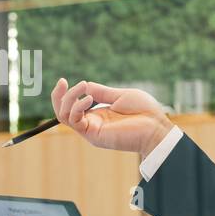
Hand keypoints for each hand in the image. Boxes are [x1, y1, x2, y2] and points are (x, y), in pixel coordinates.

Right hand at [51, 78, 173, 158]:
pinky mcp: (94, 135)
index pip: (72, 106)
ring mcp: (91, 130)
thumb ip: (101, 92)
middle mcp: (92, 123)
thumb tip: (85, 86)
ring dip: (68, 98)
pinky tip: (89, 98)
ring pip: (65, 116)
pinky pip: (75, 121)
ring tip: (83, 87)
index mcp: (98, 115)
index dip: (64, 94)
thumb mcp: (120, 96)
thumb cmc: (144, 112)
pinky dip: (77, 107)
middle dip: (58, 96)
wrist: (155, 127)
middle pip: (63, 112)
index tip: (64, 81)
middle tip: (62, 81)